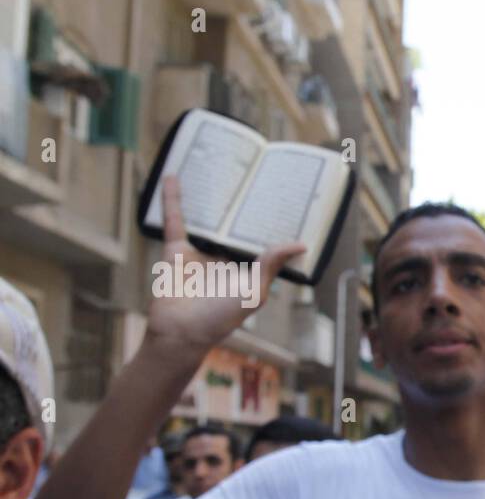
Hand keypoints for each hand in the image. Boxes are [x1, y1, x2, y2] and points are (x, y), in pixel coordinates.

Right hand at [147, 176, 305, 353]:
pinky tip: (175, 176)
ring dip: (210, 198)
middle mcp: (225, 260)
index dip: (272, 225)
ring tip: (219, 168)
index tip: (284, 202)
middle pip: (234, 227)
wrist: (181, 330)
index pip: (261, 242)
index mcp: (247, 270)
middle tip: (254, 175)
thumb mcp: (254, 291)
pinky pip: (174, 219)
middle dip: (243, 205)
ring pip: (206, 219)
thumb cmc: (221, 316)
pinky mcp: (176, 250)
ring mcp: (200, 254)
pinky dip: (172, 198)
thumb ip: (271, 265)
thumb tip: (299, 245)